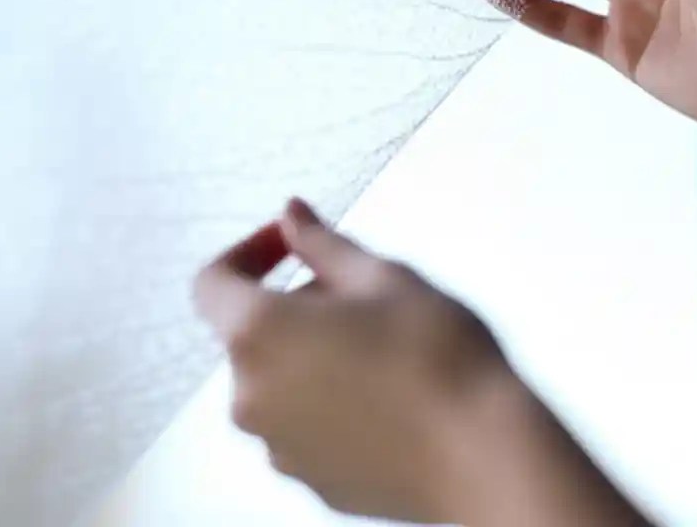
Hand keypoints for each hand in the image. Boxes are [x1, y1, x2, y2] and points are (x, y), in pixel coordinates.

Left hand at [193, 199, 518, 522]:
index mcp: (258, 334)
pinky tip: (387, 399)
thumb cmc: (436, 357)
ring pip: (278, 382)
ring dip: (311, 357)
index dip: (246, 253)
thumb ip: (322, 244)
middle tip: (362, 299)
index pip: (212, 283)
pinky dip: (329, 404)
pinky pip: (304, 427)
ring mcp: (277, 446)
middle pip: (251, 335)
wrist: (485, 456)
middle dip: (294, 307)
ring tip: (381, 352)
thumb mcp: (382, 278)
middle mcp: (251, 396)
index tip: (287, 245)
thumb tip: (290, 216)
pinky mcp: (309, 480)